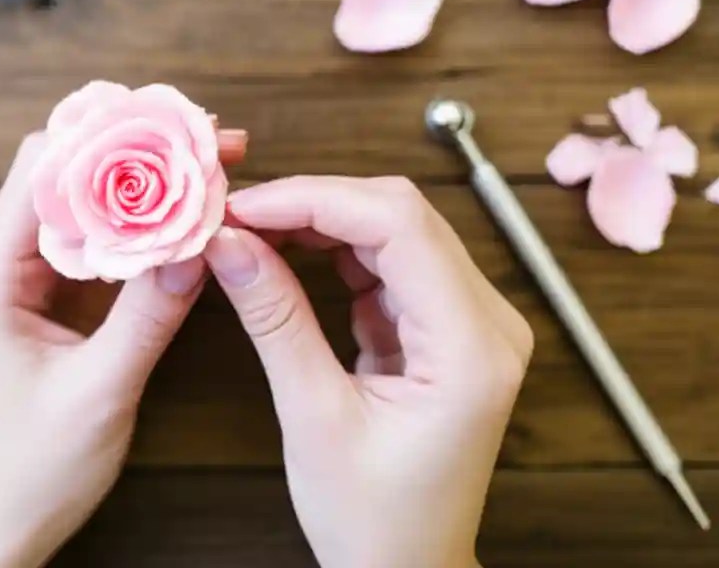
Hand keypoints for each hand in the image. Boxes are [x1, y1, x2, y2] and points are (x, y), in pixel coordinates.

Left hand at [0, 135, 209, 566]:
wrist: (16, 509)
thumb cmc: (38, 462)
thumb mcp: (99, 392)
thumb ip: (145, 320)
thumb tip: (195, 249)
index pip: (43, 171)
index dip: (106, 139)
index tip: (173, 129)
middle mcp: (13, 261)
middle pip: (71, 170)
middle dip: (140, 147)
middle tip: (212, 142)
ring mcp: (40, 274)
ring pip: (94, 198)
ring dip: (152, 178)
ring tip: (216, 165)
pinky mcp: (68, 293)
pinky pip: (110, 236)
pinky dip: (152, 219)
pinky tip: (196, 214)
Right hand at [204, 176, 532, 567]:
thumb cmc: (373, 518)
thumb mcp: (313, 416)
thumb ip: (275, 319)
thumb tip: (229, 243)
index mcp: (472, 348)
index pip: (399, 227)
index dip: (314, 199)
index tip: (245, 206)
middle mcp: (489, 323)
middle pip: (401, 216)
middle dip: (313, 202)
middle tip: (237, 214)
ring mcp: (472, 322)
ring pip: (393, 230)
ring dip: (320, 220)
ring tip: (250, 229)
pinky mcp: (446, 327)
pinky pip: (390, 263)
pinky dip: (333, 250)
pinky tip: (283, 250)